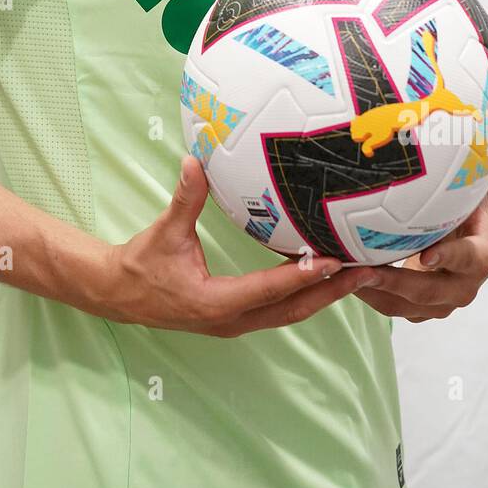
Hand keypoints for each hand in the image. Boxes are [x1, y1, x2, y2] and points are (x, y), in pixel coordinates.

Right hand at [105, 155, 379, 336]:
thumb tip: (194, 162)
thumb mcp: (165, 231)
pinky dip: (305, 294)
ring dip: (324, 295)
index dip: (300, 275)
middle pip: (293, 310)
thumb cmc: (143, 264)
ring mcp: (236, 324)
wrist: (121, 295)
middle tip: (366, 270)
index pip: (267, 289)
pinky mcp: (238, 320)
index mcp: (215, 303)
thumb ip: (185, 199)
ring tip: (358, 274)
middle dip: (331, 291)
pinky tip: (323, 276)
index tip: (331, 261)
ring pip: (291, 313)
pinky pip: (280, 310)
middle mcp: (232, 321)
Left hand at [353, 175, 487, 322]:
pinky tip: (344, 276)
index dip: (449, 257)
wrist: (469, 228)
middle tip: (364, 270)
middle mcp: (464, 286)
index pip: (471, 258)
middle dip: (394, 283)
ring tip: (345, 275)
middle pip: (429, 292)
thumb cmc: (461, 203)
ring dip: (373, 292)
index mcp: (480, 256)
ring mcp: (442, 301)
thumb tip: (414, 173)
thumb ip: (447, 190)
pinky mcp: (421, 307)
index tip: (426, 255)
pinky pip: (391, 306)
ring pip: (405, 307)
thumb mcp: (461, 193)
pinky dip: (367, 293)